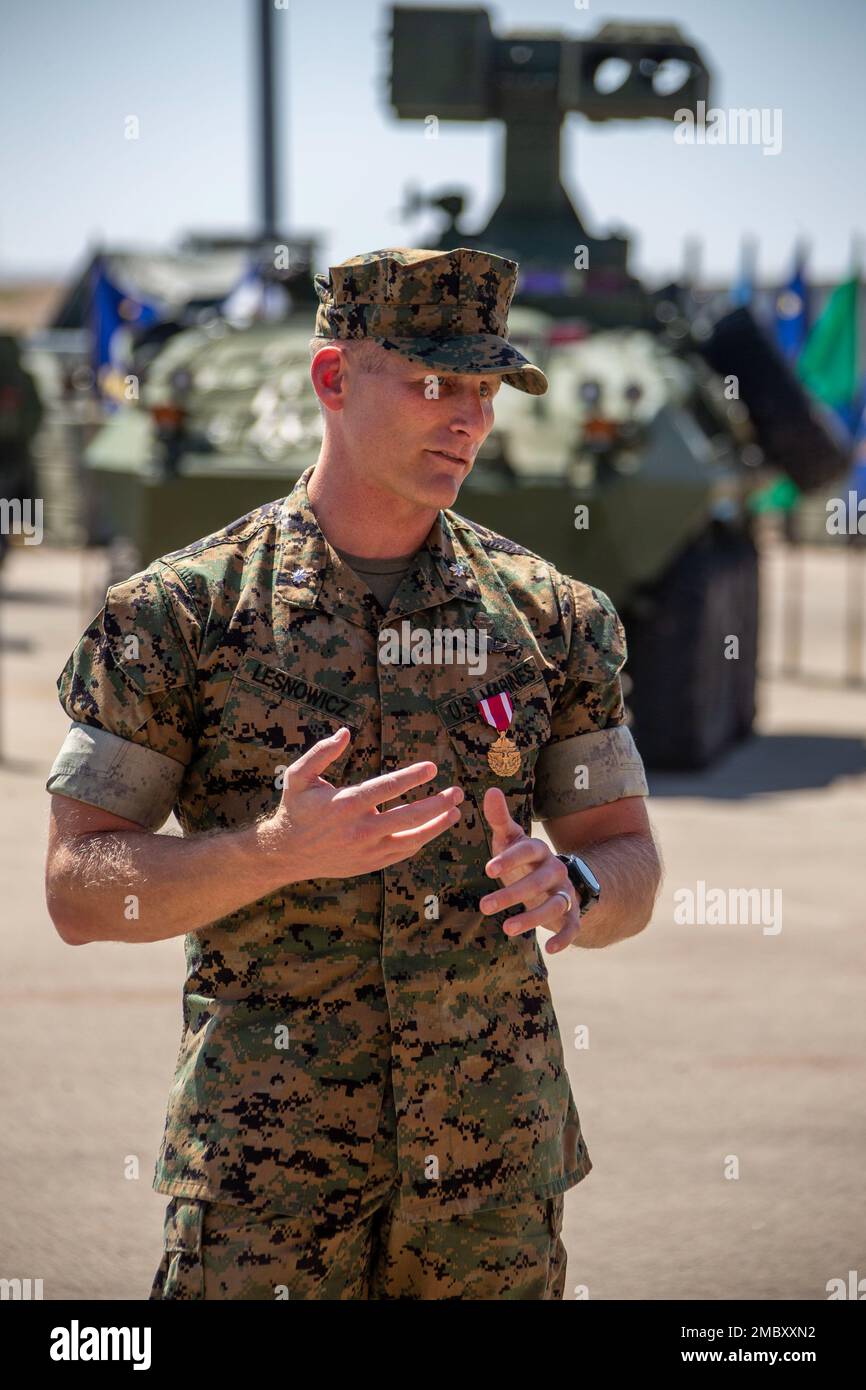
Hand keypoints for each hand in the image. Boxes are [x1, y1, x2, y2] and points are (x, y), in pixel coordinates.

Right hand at [259, 726, 463, 881]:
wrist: (287, 853)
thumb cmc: (296, 808)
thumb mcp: (298, 775)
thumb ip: (320, 752)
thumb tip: (345, 733)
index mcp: (346, 804)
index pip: (386, 788)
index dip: (411, 777)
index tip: (432, 767)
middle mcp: (360, 829)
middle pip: (408, 817)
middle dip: (437, 804)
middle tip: (458, 792)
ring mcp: (367, 850)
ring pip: (411, 839)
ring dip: (437, 825)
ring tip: (456, 811)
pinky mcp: (370, 863)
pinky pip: (403, 853)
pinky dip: (421, 840)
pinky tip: (433, 827)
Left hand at [478, 786, 580, 953]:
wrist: (555, 881)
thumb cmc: (523, 860)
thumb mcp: (511, 840)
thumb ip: (500, 819)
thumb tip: (490, 789)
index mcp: (539, 850)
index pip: (528, 850)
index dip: (510, 858)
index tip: (487, 870)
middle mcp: (555, 870)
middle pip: (539, 880)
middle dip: (512, 893)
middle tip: (484, 906)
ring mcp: (565, 893)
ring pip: (554, 905)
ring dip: (532, 917)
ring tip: (506, 929)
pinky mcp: (572, 914)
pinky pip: (573, 926)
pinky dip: (564, 938)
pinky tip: (549, 949)